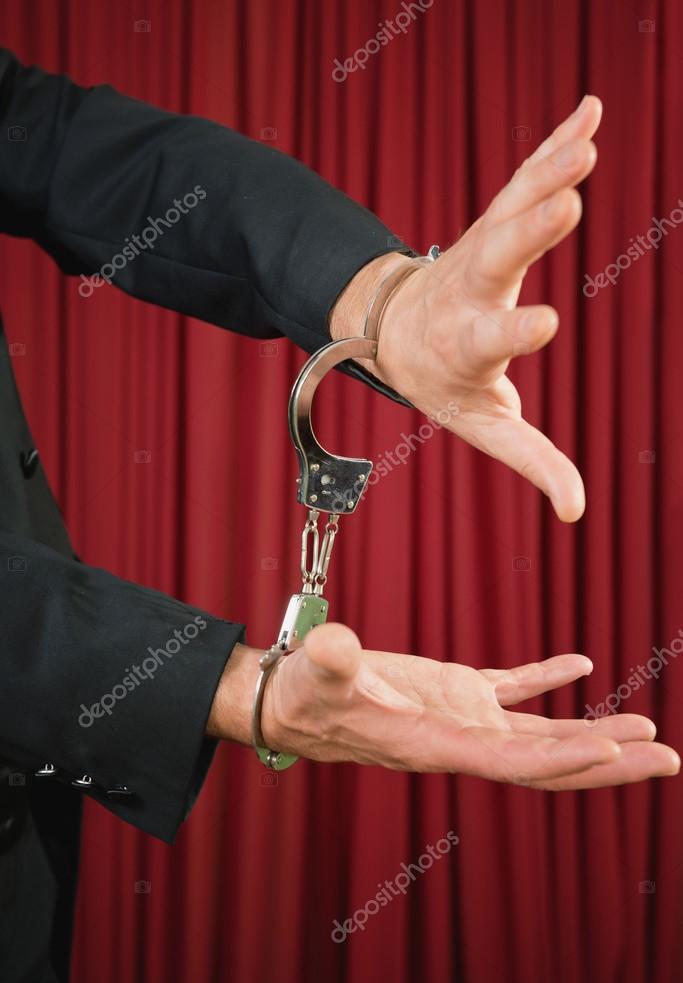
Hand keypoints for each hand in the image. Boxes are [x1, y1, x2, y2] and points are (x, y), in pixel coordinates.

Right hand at [253, 623, 678, 787]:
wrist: (293, 699)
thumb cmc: (300, 696)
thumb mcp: (311, 678)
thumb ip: (328, 662)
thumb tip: (334, 645)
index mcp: (434, 744)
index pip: (510, 761)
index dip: (562, 760)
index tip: (616, 751)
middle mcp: (460, 739)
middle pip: (546, 761)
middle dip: (607, 762)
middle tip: (668, 756)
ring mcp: (462, 716)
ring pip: (540, 732)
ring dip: (594, 730)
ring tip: (648, 725)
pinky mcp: (454, 690)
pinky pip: (513, 688)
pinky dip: (548, 679)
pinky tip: (580, 664)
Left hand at [332, 96, 601, 521]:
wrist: (393, 328)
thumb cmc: (445, 381)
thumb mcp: (481, 426)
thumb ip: (530, 461)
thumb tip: (577, 513)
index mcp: (465, 345)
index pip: (491, 340)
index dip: (516, 333)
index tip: (546, 323)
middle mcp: (469, 290)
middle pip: (496, 259)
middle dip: (529, 232)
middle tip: (566, 204)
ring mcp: (479, 247)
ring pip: (511, 206)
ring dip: (548, 172)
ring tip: (586, 142)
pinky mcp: (493, 218)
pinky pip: (523, 177)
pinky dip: (553, 145)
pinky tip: (588, 113)